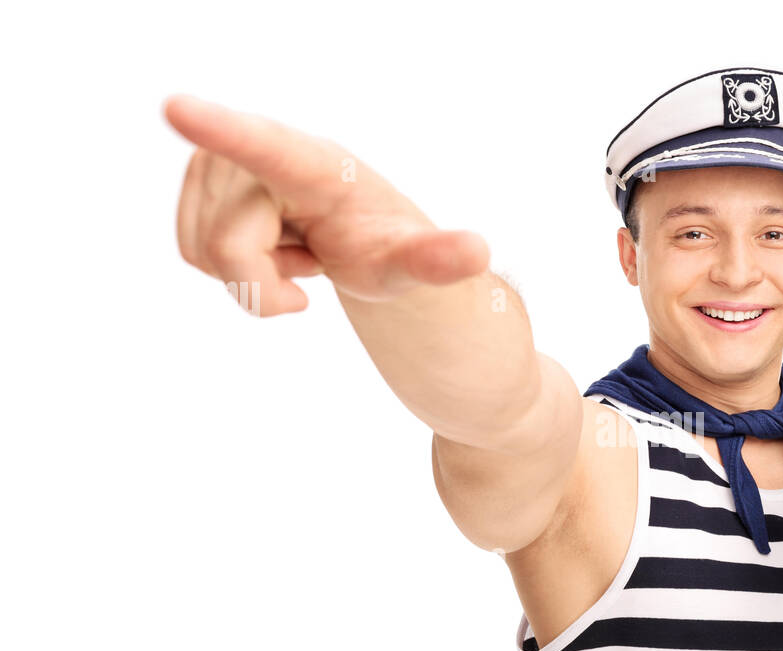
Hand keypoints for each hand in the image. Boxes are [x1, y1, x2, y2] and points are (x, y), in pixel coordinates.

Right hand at [164, 94, 489, 315]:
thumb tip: (478, 252)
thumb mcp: (411, 265)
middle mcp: (264, 151)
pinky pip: (189, 250)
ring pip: (201, 252)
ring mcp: (225, 161)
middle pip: (226, 247)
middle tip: (313, 265)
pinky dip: (229, 267)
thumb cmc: (387, 249)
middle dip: (265, 281)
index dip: (221, 130)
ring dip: (249, 273)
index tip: (176, 107)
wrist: (364, 242)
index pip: (265, 147)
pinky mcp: (202, 177)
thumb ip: (439, 259)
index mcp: (316, 165)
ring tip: (296, 248)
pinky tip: (272, 246)